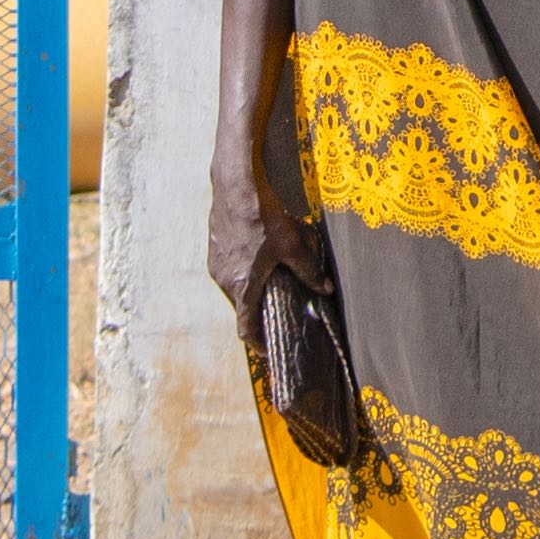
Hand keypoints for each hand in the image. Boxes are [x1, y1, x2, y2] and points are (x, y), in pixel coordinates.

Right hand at [207, 138, 325, 352]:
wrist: (237, 187)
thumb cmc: (264, 217)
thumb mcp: (294, 246)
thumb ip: (309, 271)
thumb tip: (324, 290)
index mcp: (242, 285)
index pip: (245, 327)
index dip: (257, 342)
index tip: (267, 352)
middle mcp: (224, 279)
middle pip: (241, 309)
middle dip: (258, 316)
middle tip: (278, 319)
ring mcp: (216, 265)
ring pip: (235, 290)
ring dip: (251, 294)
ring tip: (272, 291)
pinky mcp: (215, 251)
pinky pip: (230, 274)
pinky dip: (244, 278)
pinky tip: (260, 266)